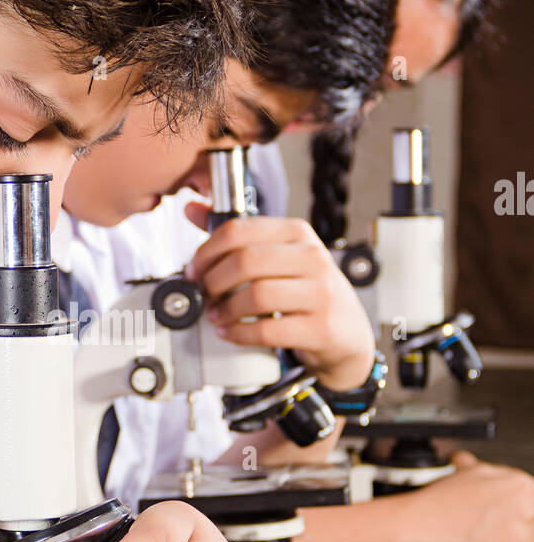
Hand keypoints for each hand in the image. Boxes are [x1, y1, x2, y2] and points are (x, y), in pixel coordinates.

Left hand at [184, 204, 373, 389]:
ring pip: (256, 296)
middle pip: (245, 261)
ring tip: (216, 315)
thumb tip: (192, 208)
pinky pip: (266, 330)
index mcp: (298, 233)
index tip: (194, 269)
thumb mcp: (279, 255)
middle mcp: (313, 258)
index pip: (239, 230)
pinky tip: (230, 331)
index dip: (206, 251)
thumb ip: (236, 235)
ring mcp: (320, 293)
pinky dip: (238, 333)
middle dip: (213, 281)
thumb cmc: (307, 290)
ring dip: (225, 309)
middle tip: (203, 294)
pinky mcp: (320, 328)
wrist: (348, 332)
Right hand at [396, 452, 533, 541]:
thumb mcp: (467, 473)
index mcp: (519, 484)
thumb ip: (489, 472)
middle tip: (504, 530)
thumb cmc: (436, 502)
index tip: (515, 515)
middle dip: (525, 527)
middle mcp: (524, 507)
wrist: (414, 526)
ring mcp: (519, 534)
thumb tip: (484, 468)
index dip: (524, 510)